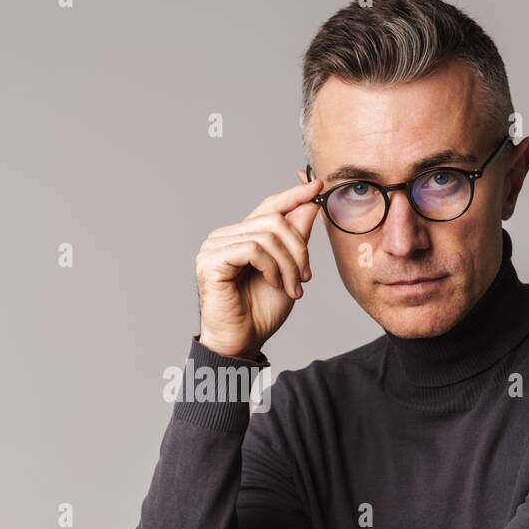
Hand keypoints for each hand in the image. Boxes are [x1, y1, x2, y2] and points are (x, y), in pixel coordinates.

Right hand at [194, 172, 322, 359]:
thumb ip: (296, 238)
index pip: (268, 206)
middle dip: (298, 249)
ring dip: (288, 264)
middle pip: (273, 220)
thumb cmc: (260, 312)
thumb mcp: (288, 271)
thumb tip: (309, 204)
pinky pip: (252, 249)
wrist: (242, 343)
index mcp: (241, 236)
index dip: (293, 195)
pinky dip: (271, 267)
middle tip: (305, 278)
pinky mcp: (211, 260)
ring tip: (291, 288)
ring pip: (266, 235)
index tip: (317, 185)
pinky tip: (274, 284)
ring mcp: (214, 247)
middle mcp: (224, 237)